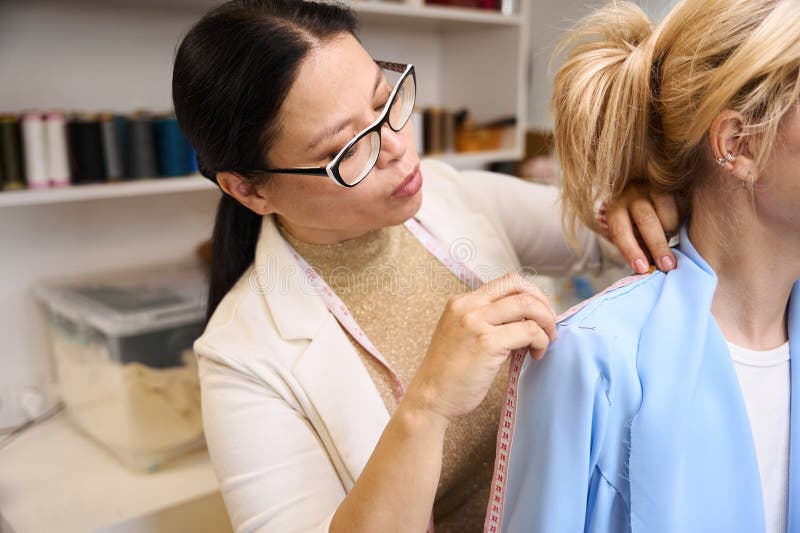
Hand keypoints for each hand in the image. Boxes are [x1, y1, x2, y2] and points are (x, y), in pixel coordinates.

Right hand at [403, 273, 556, 425]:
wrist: (431, 398)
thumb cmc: (449, 373)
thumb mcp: (462, 334)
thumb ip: (486, 321)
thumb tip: (526, 318)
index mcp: (461, 302)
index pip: (507, 282)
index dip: (531, 294)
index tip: (539, 314)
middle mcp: (467, 306)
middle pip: (519, 286)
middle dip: (543, 304)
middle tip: (549, 326)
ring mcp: (476, 323)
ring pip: (528, 305)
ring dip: (546, 322)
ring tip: (546, 341)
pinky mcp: (487, 343)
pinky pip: (529, 331)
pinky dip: (541, 341)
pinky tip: (536, 355)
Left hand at [603, 183, 679, 273]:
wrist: (644, 195)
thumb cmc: (637, 224)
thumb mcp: (632, 236)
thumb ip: (639, 250)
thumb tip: (650, 269)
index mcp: (616, 210)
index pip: (620, 231)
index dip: (631, 251)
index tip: (643, 269)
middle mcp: (632, 195)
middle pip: (645, 220)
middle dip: (657, 245)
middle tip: (668, 266)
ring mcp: (652, 187)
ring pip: (665, 209)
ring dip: (671, 228)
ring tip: (673, 238)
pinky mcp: (672, 184)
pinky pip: (681, 202)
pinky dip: (682, 217)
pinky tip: (682, 224)